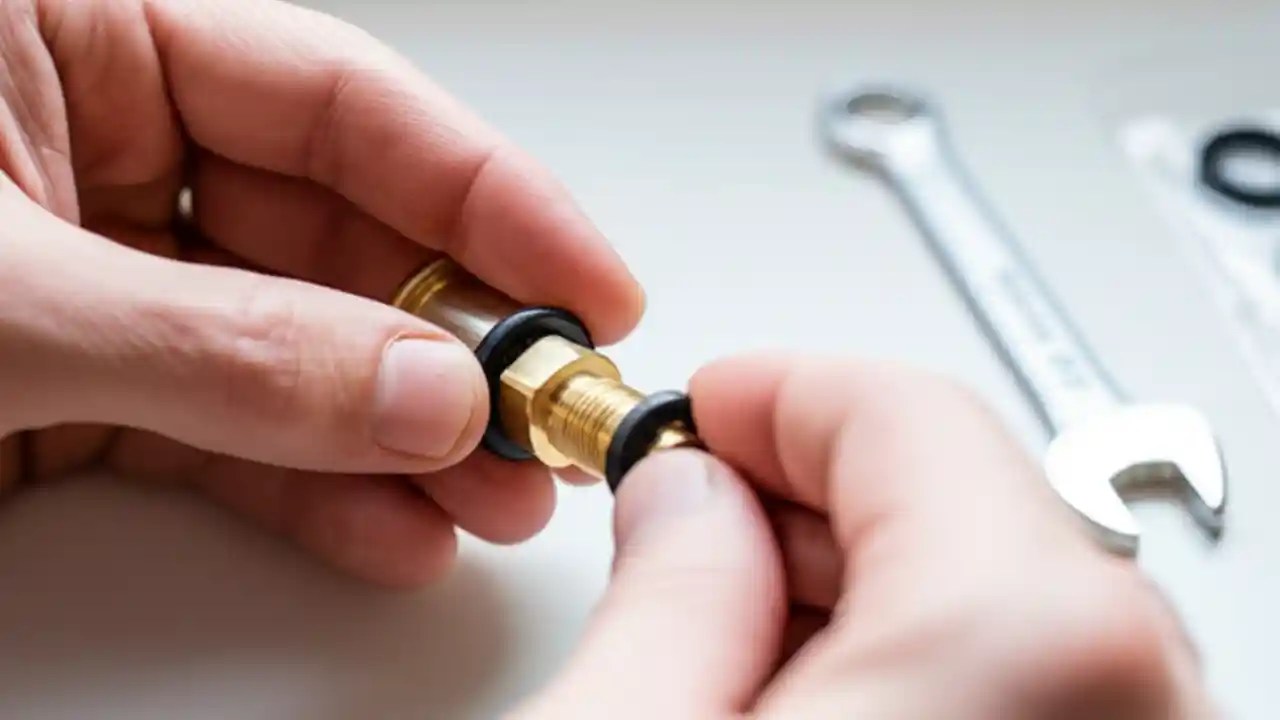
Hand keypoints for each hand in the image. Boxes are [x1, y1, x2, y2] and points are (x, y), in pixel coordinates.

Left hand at [0, 0, 640, 586]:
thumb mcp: (5, 302)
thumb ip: (222, 346)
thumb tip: (420, 394)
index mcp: (77, 38)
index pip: (340, 101)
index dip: (487, 195)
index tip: (585, 286)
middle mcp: (100, 147)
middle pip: (343, 237)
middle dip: (456, 344)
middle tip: (548, 419)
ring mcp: (100, 277)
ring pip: (299, 352)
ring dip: (405, 438)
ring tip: (495, 500)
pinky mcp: (84, 391)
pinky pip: (226, 438)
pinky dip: (312, 493)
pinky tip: (393, 528)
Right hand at [518, 356, 1215, 718]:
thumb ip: (663, 586)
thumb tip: (690, 503)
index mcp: (1022, 650)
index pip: (903, 413)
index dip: (773, 396)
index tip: (704, 412)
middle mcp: (1133, 705)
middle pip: (969, 507)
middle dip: (814, 499)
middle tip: (698, 522)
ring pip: (1008, 610)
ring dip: (865, 595)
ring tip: (737, 641)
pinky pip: (1037, 695)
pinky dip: (929, 678)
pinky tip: (817, 708)